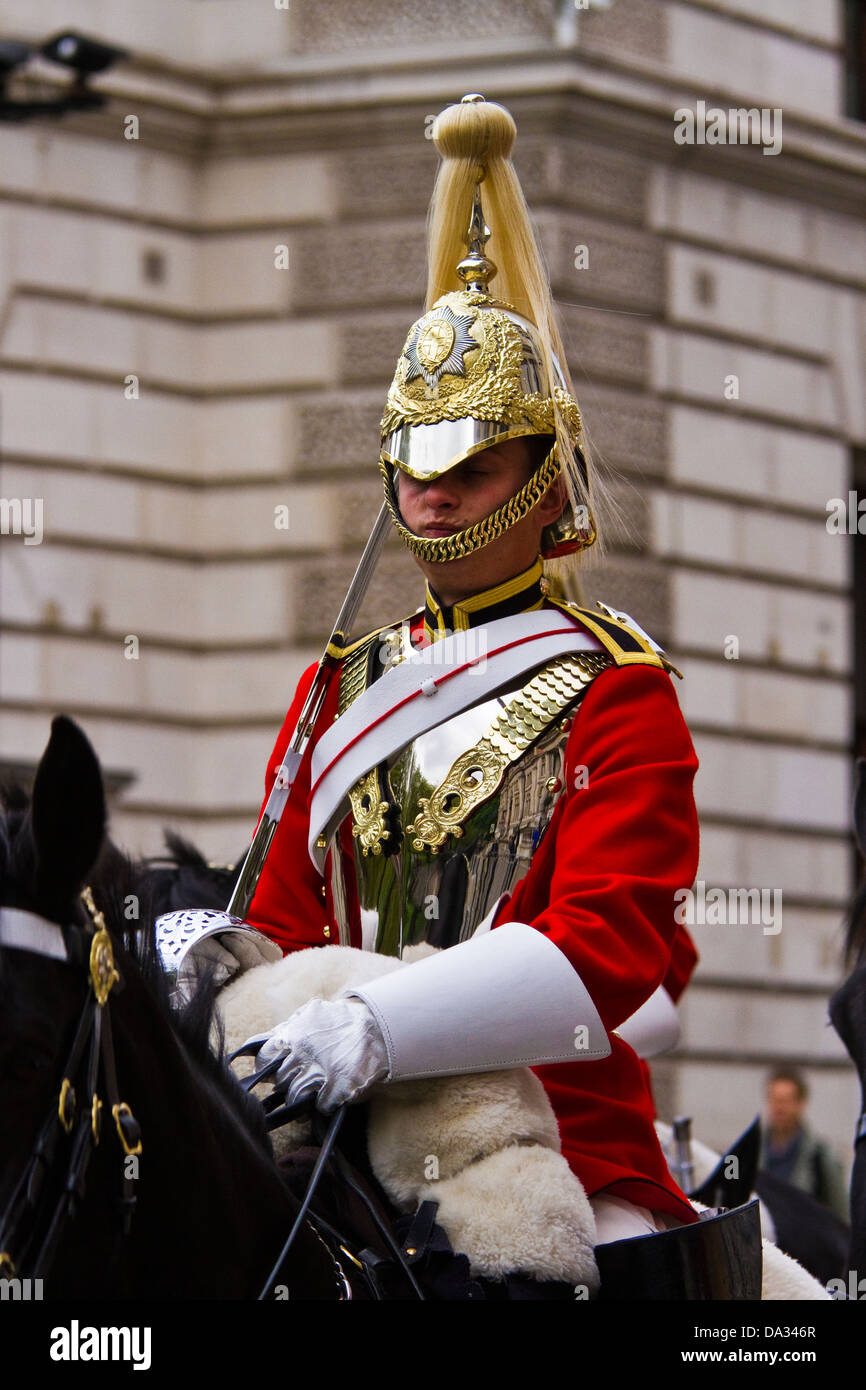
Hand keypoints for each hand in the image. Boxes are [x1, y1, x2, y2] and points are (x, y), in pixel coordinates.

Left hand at [252, 995, 389, 1111]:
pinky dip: (324, 1103)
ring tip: (312, 1090)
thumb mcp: (308, 1016)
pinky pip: (320, 1106)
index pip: (264, 1059)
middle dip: (286, 1082)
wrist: (376, 1027)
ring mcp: (321, 1073)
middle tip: (298, 1079)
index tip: (273, 1070)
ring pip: (296, 1098)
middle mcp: (303, 1055)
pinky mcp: (338, 1089)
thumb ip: (283, 1030)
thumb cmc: (338, 1022)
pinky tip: (330, 1093)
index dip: (267, 1067)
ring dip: (302, 1098)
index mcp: (293, 1036)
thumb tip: (254, 1044)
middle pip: (279, 1081)